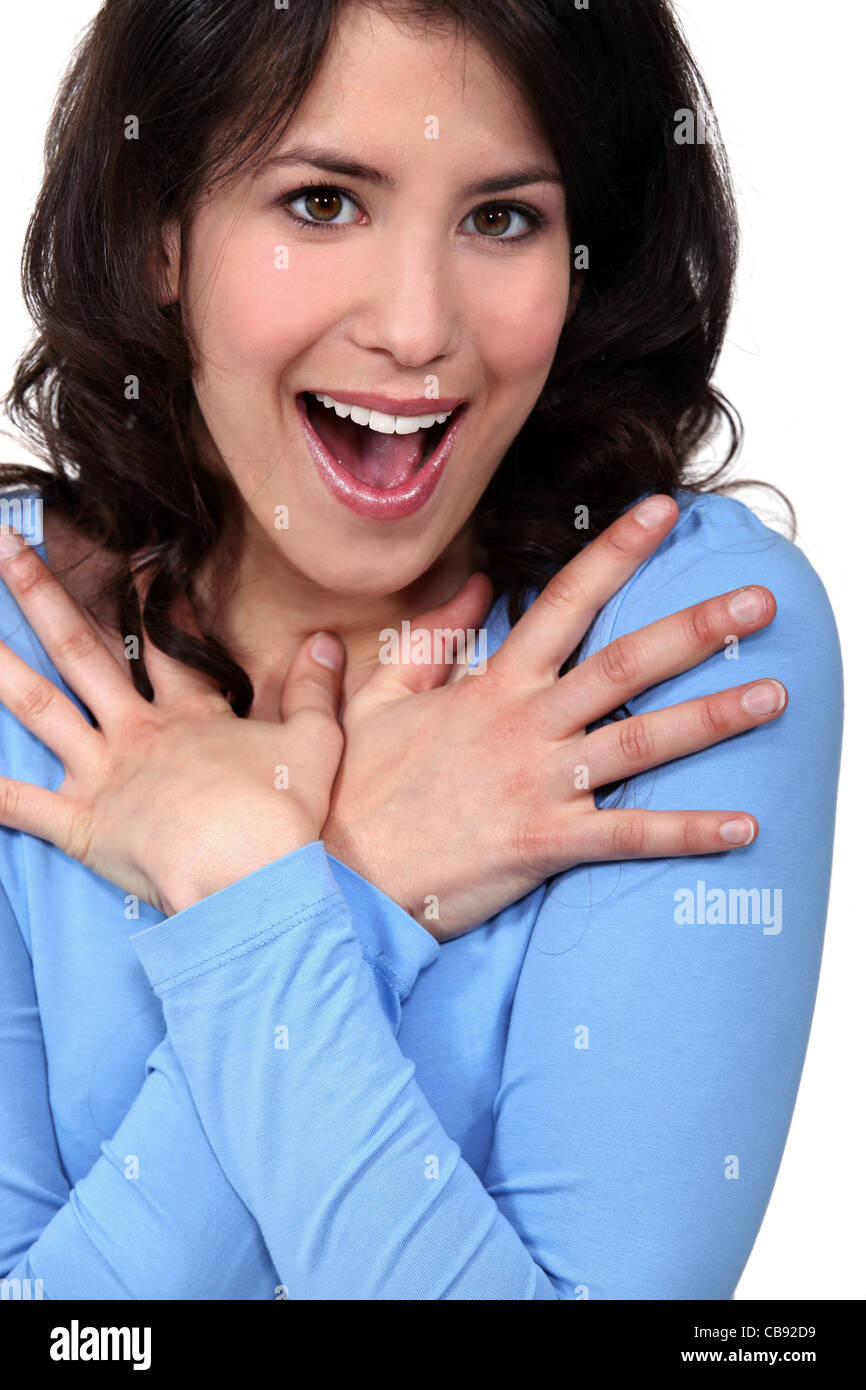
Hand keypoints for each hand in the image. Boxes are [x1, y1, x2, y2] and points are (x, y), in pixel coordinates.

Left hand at [0, 529, 344, 915]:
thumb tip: (325, 639)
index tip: (134, 550)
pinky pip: (21, 806)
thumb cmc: (283, 817)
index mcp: (191, 713)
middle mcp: (137, 732)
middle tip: (5, 544)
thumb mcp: (314, 743)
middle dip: (42, 595)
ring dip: (0, 668)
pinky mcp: (84, 824)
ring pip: (40, 709)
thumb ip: (313, 689)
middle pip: (81, 650)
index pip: (167, 638)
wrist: (252, 881)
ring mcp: (105, 774)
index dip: (152, 592)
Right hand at [323, 494, 787, 938]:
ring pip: (640, 742)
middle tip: (761, 603)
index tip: (663, 513)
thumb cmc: (359, 789)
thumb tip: (475, 586)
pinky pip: (627, 838)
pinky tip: (743, 827)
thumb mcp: (378, 700)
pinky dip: (688, 834)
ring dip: (712, 718)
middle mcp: (524, 725)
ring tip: (774, 695)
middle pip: (624, 664)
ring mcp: (537, 783)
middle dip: (696, 628)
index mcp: (491, 686)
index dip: (617, 553)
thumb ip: (427, 639)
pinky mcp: (544, 844)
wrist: (339, 875)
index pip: (564, 602)